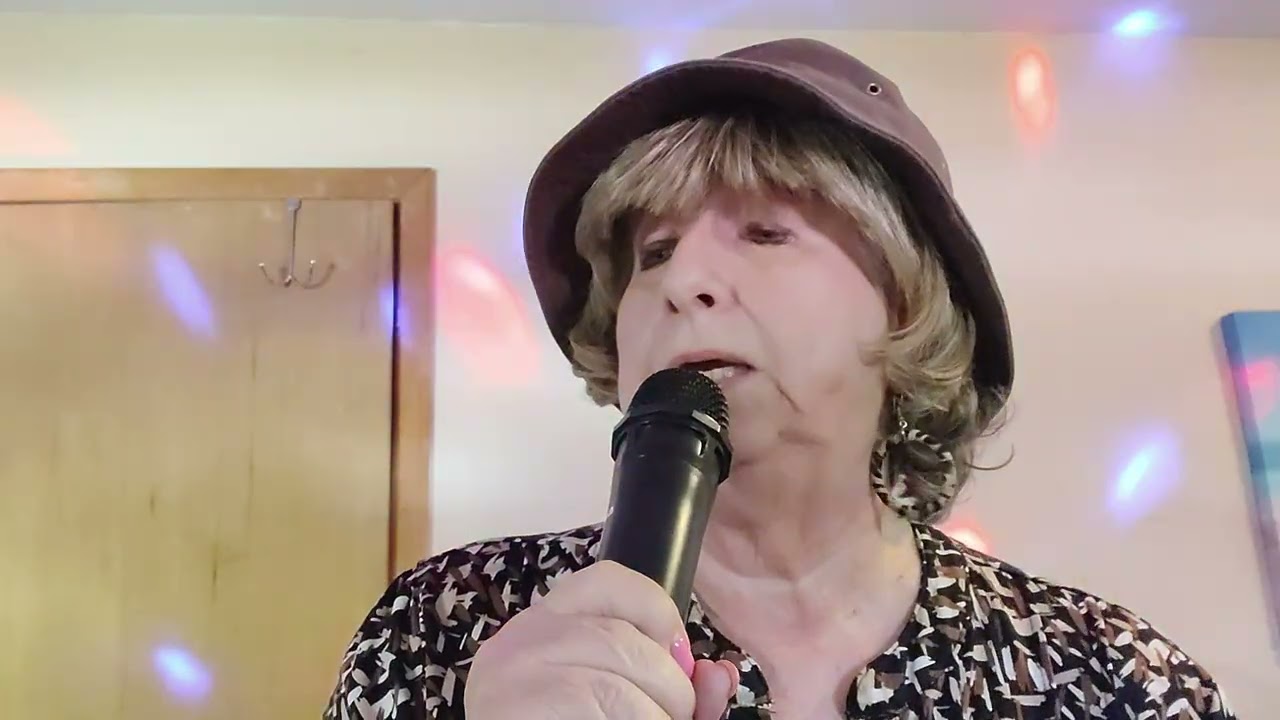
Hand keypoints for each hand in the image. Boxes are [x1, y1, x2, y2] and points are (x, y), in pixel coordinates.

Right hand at [464, 560, 738, 718]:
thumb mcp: (620, 701)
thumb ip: (672, 688)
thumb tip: (717, 676)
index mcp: (542, 626)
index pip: (608, 581)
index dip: (658, 612)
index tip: (680, 660)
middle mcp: (520, 640)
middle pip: (623, 639)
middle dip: (669, 689)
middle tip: (670, 719)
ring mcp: (513, 678)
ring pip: (617, 685)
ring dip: (656, 718)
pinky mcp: (518, 710)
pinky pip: (601, 711)